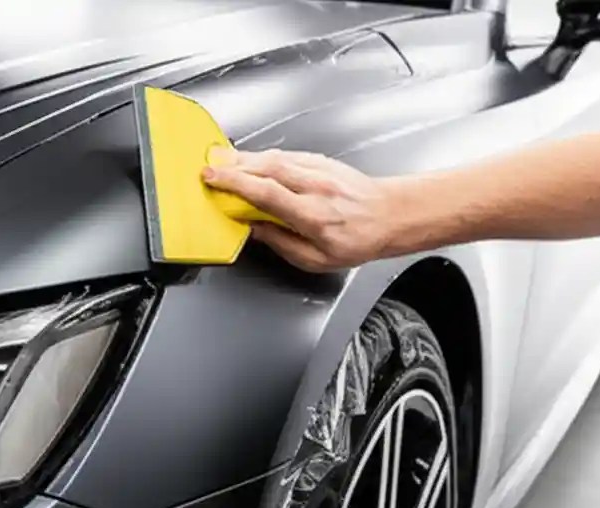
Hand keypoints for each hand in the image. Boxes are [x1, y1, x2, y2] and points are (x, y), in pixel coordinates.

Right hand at [202, 149, 408, 271]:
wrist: (390, 215)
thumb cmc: (358, 239)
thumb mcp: (317, 259)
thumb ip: (281, 243)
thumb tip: (254, 230)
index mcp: (312, 215)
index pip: (266, 193)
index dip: (235, 183)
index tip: (213, 179)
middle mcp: (315, 187)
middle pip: (266, 168)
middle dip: (233, 166)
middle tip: (209, 167)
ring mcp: (319, 170)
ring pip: (274, 157)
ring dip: (245, 158)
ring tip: (223, 161)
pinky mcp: (321, 161)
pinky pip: (287, 155)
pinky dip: (264, 156)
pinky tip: (251, 160)